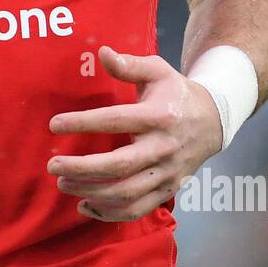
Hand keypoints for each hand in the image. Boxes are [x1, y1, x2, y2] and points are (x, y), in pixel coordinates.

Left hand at [46, 45, 222, 221]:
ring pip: (127, 192)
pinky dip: (111, 214)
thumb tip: (102, 53)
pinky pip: (139, 209)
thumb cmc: (176, 94)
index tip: (54, 124)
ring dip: (92, 192)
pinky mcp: (168, 189)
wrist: (214, 122)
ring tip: (63, 184)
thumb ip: (130, 65)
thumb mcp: (158, 71)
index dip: (83, 123)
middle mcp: (163, 147)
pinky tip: (85, 206)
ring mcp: (167, 173)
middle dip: (82, 168)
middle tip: (53, 166)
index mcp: (158, 116)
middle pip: (119, 166)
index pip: (116, 121)